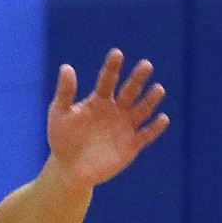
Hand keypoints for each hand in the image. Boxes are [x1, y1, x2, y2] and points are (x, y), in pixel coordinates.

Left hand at [48, 49, 168, 186]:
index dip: (112, 67)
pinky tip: (162, 119)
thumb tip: (66, 67)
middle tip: (145, 65)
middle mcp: (116, 110)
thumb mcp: (59, 115)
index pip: (108, 80)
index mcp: (99, 100)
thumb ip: (65, 93)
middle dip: (137, 79)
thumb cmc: (63, 139)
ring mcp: (125, 127)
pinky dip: (154, 128)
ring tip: (158, 89)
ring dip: (150, 100)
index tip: (117, 53)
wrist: (69, 169)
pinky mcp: (131, 145)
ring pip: (142, 110)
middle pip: (129, 91)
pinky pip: (146, 135)